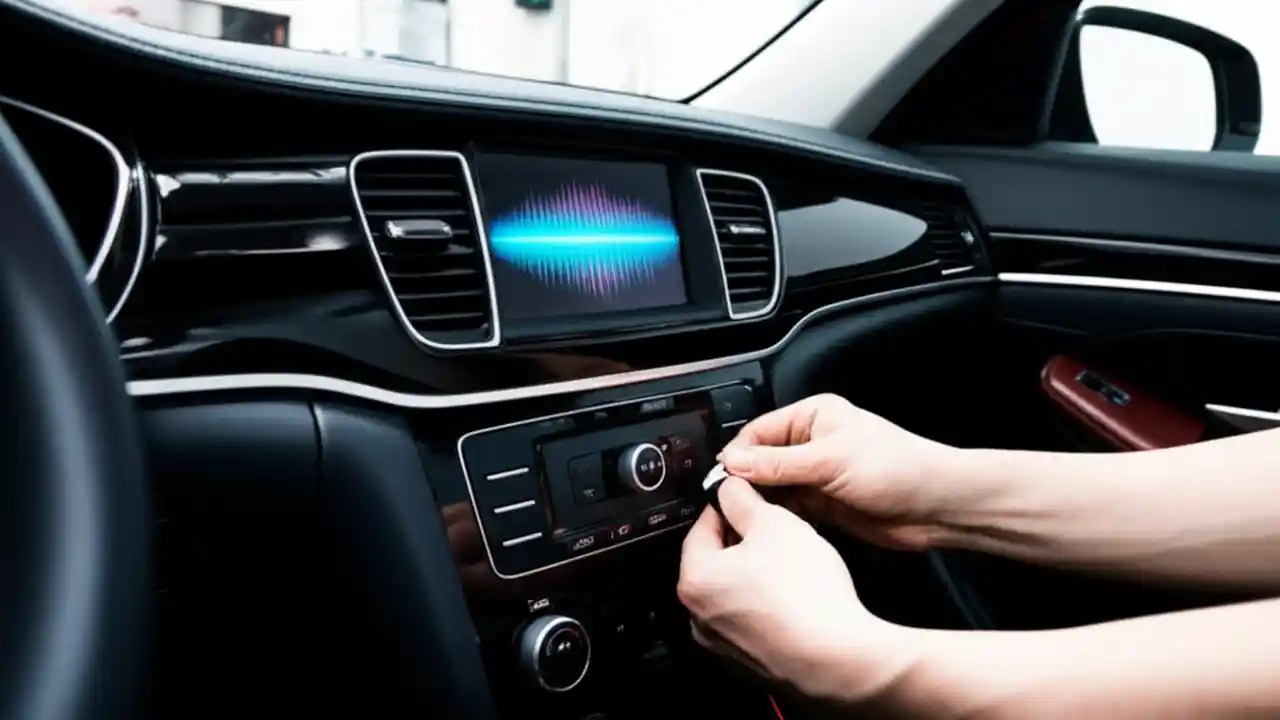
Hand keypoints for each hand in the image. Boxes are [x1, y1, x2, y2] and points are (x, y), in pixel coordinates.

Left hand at [677, 476, 911, 704]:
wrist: (839, 657)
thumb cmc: (805, 591)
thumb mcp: (774, 524)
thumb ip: (743, 500)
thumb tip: (728, 488)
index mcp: (695, 579)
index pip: (701, 526)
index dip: (728, 504)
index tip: (746, 495)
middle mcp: (700, 614)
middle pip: (715, 559)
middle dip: (742, 538)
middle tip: (774, 526)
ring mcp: (723, 641)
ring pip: (734, 588)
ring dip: (755, 570)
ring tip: (788, 559)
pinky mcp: (749, 658)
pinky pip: (751, 615)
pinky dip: (765, 600)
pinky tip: (794, 592)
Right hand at [719, 394, 955, 550]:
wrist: (939, 506)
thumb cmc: (897, 468)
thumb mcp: (830, 461)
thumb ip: (777, 464)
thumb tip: (732, 462)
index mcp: (812, 417)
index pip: (759, 431)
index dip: (738, 455)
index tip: (722, 480)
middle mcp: (811, 443)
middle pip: (761, 461)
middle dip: (746, 481)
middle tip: (730, 504)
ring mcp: (817, 475)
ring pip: (773, 488)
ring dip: (761, 502)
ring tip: (747, 519)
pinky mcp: (823, 505)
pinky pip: (788, 510)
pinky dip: (777, 518)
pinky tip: (769, 528)